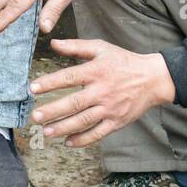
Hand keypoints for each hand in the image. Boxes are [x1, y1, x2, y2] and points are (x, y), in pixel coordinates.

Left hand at [29, 39, 175, 146]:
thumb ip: (76, 46)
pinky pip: (98, 133)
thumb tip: (53, 43)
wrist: (153, 79)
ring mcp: (110, 108)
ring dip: (63, 127)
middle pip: (74, 103)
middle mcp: (102, 91)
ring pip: (84, 120)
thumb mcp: (102, 48)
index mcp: (96, 71)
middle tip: (35, 116)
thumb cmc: (124, 62)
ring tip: (46, 132)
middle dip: (53, 110)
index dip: (50, 82)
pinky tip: (68, 142)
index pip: (69, 77)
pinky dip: (83, 139)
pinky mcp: (117, 121)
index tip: (33, 88)